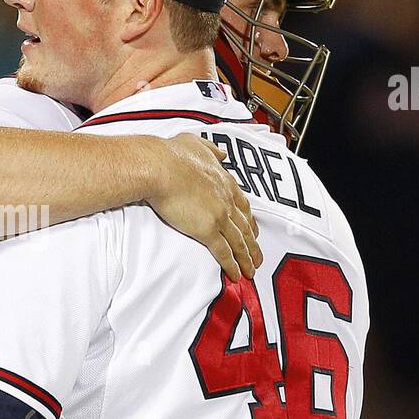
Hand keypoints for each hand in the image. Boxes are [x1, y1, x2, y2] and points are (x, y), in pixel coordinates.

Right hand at [145, 134, 261, 279]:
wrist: (160, 167)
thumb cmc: (171, 155)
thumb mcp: (195, 143)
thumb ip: (210, 149)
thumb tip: (220, 153)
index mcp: (223, 181)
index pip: (242, 204)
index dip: (249, 219)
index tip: (254, 229)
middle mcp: (226, 200)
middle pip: (245, 226)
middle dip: (253, 243)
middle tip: (258, 256)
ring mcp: (219, 216)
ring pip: (239, 242)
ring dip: (247, 258)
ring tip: (251, 270)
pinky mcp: (207, 230)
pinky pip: (224, 252)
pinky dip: (232, 265)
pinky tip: (236, 275)